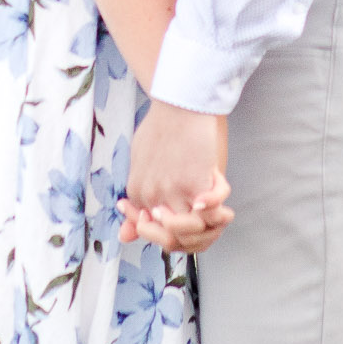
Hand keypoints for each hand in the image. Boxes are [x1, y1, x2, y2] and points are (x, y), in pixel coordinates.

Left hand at [123, 102, 232, 254]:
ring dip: (208, 219)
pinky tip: (217, 191)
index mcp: (137, 192)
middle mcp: (152, 198)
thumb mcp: (139, 162)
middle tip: (202, 211)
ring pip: (193, 229)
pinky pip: (212, 210)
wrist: (179, 103)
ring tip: (212, 199)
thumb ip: (136, 200)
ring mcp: (173, 193)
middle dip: (192, 232)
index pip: (150, 231)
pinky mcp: (195, 185)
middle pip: (172, 239)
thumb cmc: (161, 127)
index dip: (171, 228)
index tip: (185, 211)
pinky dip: (218, 205)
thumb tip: (123, 237)